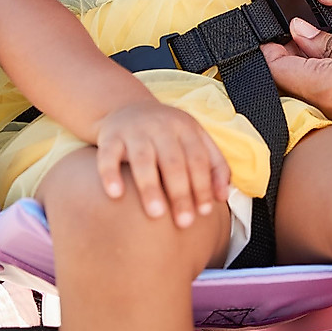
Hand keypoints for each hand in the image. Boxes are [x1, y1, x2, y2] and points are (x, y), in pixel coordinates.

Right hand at [94, 100, 230, 227]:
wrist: (128, 108)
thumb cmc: (168, 134)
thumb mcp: (195, 138)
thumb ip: (214, 164)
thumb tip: (223, 196)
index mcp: (186, 128)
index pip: (198, 157)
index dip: (203, 184)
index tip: (204, 213)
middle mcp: (161, 127)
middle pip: (173, 161)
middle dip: (180, 192)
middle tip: (184, 222)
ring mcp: (134, 131)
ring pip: (143, 159)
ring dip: (150, 186)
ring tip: (156, 214)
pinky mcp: (110, 137)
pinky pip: (108, 155)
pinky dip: (110, 174)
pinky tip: (115, 194)